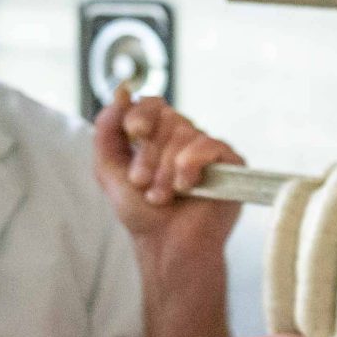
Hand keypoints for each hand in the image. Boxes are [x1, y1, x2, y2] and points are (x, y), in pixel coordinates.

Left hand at [92, 83, 242, 253]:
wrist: (166, 244)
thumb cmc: (141, 213)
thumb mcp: (109, 169)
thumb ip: (107, 130)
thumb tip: (121, 93)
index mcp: (157, 136)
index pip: (152, 104)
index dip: (141, 114)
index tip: (134, 134)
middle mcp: (183, 139)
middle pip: (167, 118)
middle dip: (149, 154)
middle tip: (142, 183)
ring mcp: (207, 150)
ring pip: (185, 132)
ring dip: (166, 168)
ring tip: (162, 196)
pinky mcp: (230, 162)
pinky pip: (209, 144)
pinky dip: (191, 163)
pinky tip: (187, 187)